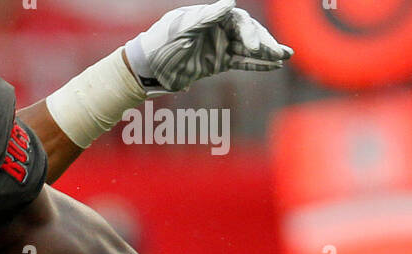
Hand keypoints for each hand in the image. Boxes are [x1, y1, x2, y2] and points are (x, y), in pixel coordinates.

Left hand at [125, 1, 292, 92]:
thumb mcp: (182, 28)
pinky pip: (241, 63)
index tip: (253, 45)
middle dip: (264, 43)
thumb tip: (231, 2)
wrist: (147, 67)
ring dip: (266, 52)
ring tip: (285, 56)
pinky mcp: (217, 63)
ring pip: (248, 49)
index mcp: (212, 16)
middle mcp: (219, 28)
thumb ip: (208, 17)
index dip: (248, 32)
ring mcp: (219, 46)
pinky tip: (273, 65)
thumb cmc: (162, 42)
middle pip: (248, 33)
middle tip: (279, 52)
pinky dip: (256, 65)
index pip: (238, 21)